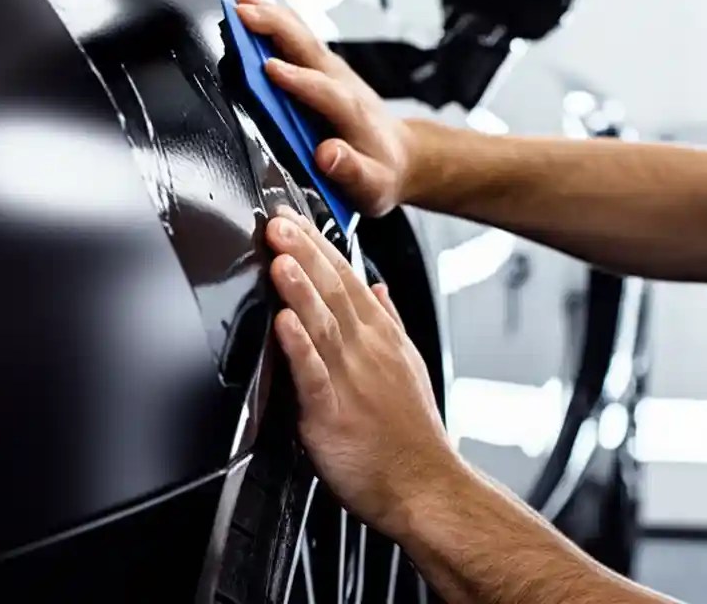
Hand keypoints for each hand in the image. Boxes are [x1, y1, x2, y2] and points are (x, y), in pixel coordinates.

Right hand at [235, 0, 418, 216]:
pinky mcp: (322, 66)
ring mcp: (332, 71)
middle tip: (243, 13)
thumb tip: (326, 156)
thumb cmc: (380, 173)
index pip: (324, 91)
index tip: (269, 69)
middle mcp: (342, 83)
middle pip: (309, 49)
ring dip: (271, 16)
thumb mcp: (372, 186)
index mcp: (352, 114)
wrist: (401, 155)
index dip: (298, 80)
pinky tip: (252, 5)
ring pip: (300, 37)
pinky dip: (273, 19)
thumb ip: (351, 171)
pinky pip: (296, 37)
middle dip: (276, 29)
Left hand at [264, 208, 461, 536]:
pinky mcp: (332, 414)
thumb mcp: (407, 365)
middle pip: (332, 291)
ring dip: (300, 286)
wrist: (427, 489)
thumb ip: (388, 321)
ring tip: (280, 254)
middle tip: (279, 219)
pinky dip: (298, 347)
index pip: (346, 279)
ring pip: (322, 323)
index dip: (318, 245)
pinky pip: (312, 375)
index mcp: (379, 338)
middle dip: (304, 251)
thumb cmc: (412, 436)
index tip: (294, 217)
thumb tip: (377, 287)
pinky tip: (282, 324)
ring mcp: (350, 380)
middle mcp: (366, 351)